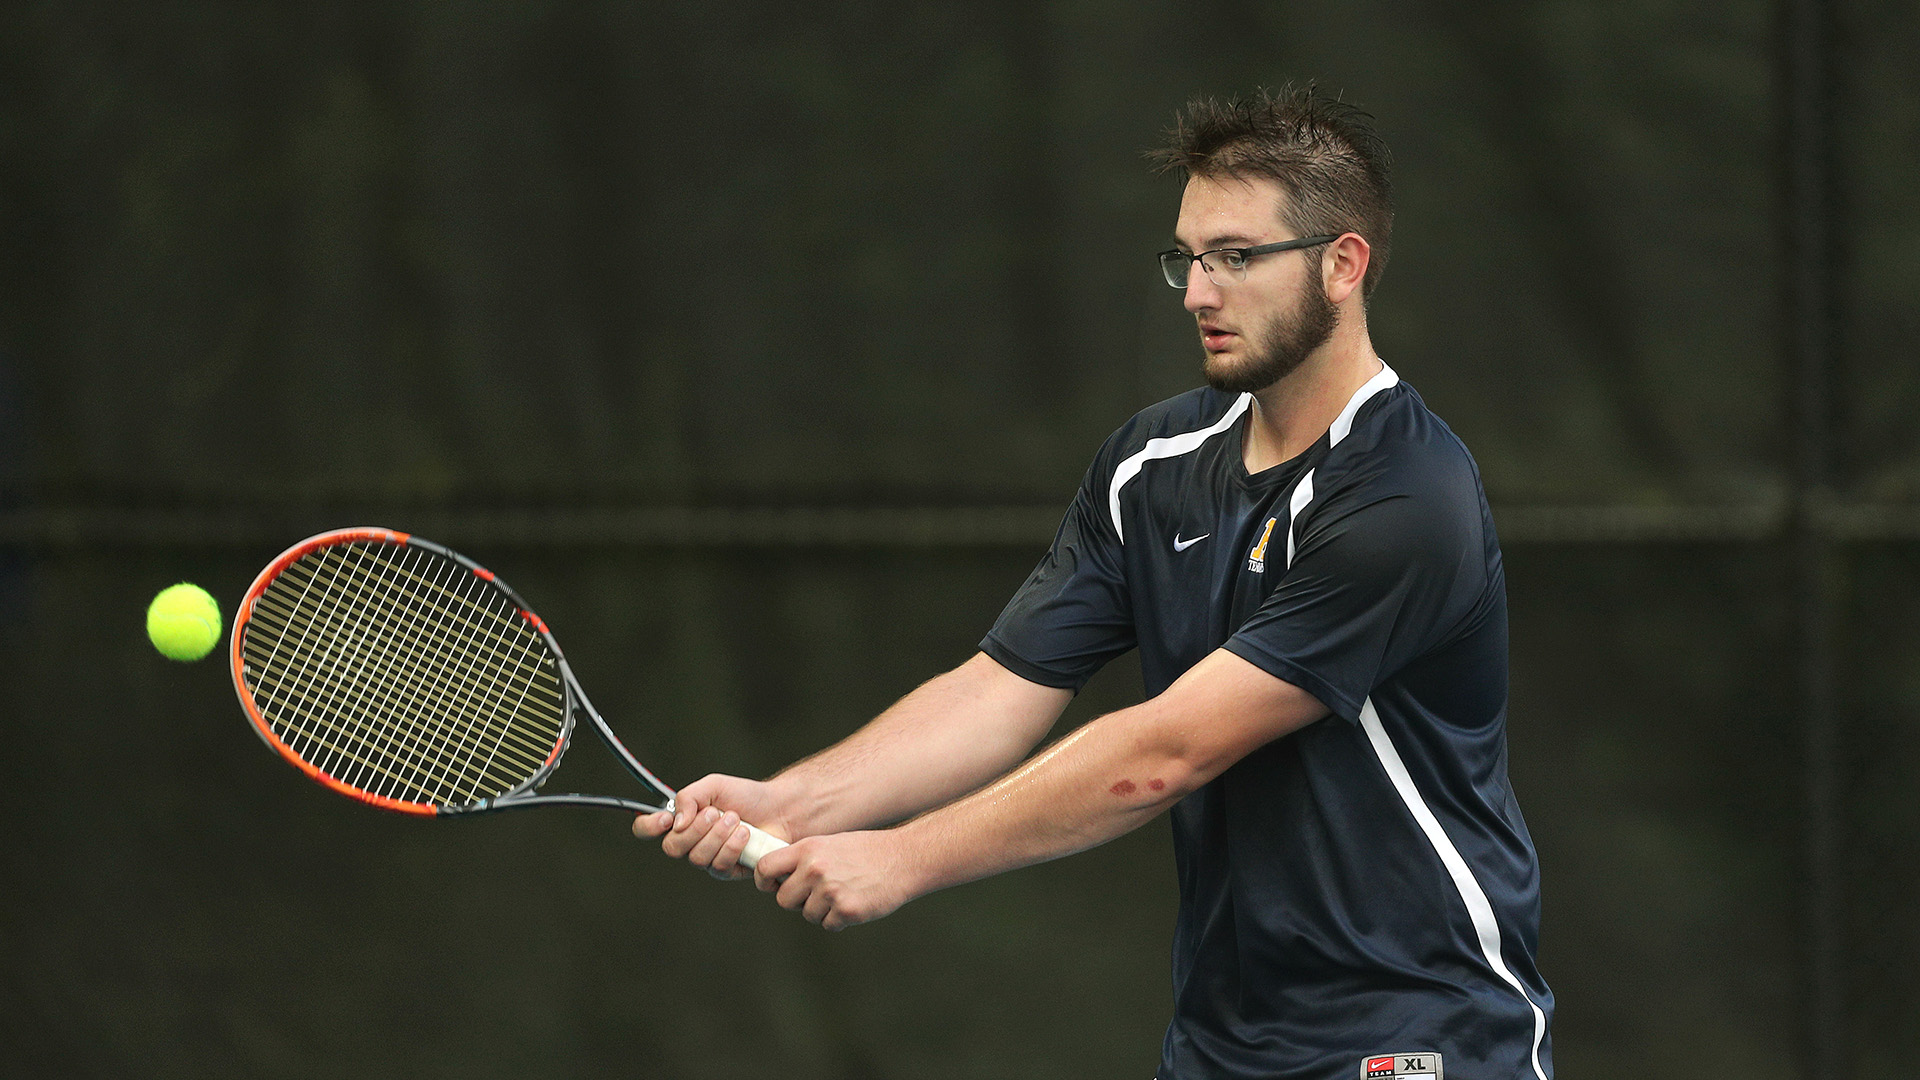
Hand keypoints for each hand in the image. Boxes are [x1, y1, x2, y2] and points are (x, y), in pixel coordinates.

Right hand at [632, 774, 791, 879]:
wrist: (778, 808)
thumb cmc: (745, 796)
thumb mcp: (714, 786)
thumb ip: (688, 797)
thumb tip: (676, 823)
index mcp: (681, 820)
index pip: (646, 829)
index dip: (648, 826)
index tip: (666, 819)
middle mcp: (690, 842)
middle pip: (672, 848)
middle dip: (696, 830)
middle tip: (717, 813)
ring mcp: (707, 858)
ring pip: (696, 858)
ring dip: (718, 836)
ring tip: (736, 820)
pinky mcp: (727, 870)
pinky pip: (719, 867)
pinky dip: (732, 847)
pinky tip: (745, 835)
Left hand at [752, 830, 915, 930]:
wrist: (903, 858)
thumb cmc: (866, 851)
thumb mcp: (829, 844)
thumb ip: (803, 860)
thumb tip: (777, 880)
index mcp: (808, 849)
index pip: (765, 867)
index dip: (765, 881)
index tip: (773, 885)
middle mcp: (815, 869)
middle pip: (783, 900)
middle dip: (797, 901)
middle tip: (818, 893)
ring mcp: (830, 891)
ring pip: (808, 915)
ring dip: (822, 911)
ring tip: (844, 892)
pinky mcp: (846, 910)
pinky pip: (828, 925)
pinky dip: (839, 919)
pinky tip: (855, 901)